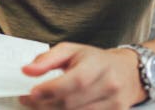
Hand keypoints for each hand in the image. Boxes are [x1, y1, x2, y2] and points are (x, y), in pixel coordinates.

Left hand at [20, 43, 144, 108]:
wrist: (127, 72)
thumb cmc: (96, 60)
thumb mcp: (70, 51)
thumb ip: (46, 60)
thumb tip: (27, 70)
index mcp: (97, 64)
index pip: (74, 81)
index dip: (50, 90)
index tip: (31, 93)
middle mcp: (109, 85)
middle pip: (73, 102)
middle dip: (46, 104)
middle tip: (30, 101)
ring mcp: (114, 104)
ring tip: (42, 106)